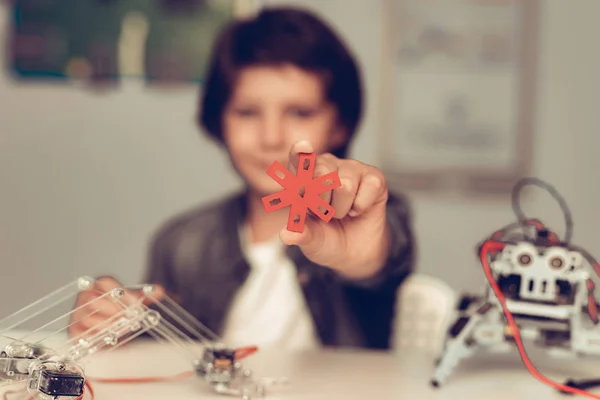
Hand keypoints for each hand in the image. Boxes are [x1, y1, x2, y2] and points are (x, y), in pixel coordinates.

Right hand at [69, 277, 164, 337]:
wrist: (106, 329)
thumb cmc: (118, 311)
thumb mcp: (131, 302)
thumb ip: (144, 296)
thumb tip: (159, 290)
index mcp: (99, 285)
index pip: (105, 282)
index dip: (120, 292)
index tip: (135, 302)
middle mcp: (85, 297)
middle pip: (95, 300)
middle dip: (114, 310)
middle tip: (129, 317)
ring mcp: (78, 314)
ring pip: (90, 318)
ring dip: (108, 325)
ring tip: (122, 329)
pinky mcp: (75, 331)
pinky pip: (84, 334)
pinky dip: (98, 337)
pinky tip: (110, 339)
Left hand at [279, 140, 390, 279]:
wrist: (353, 251)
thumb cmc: (326, 238)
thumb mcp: (311, 240)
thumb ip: (301, 234)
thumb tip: (287, 235)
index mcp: (303, 176)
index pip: (298, 161)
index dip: (300, 155)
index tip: (302, 148)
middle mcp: (326, 166)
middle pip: (321, 173)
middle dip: (321, 203)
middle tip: (323, 214)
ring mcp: (350, 168)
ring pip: (345, 185)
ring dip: (342, 208)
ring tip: (341, 212)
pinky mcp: (373, 176)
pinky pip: (369, 187)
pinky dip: (361, 206)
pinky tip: (358, 209)